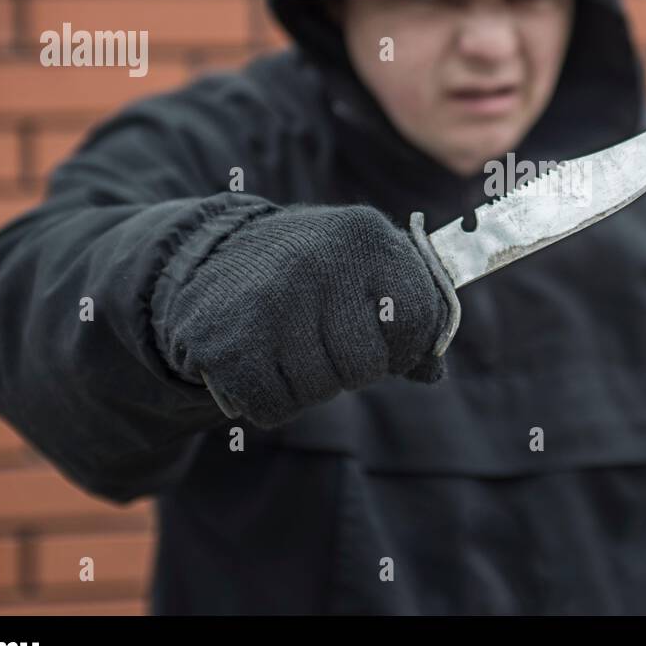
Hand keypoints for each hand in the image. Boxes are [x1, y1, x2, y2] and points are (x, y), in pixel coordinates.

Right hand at [160, 204, 450, 427]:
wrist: (215, 253)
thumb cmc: (314, 271)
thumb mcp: (370, 266)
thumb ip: (415, 313)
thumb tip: (431, 371)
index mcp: (367, 237)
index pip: (418, 320)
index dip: (403, 344)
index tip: (378, 333)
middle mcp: (320, 263)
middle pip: (367, 367)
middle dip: (350, 367)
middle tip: (322, 339)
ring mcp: (271, 302)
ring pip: (320, 392)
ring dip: (308, 386)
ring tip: (287, 346)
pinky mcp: (228, 342)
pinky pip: (274, 409)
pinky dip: (270, 401)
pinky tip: (259, 364)